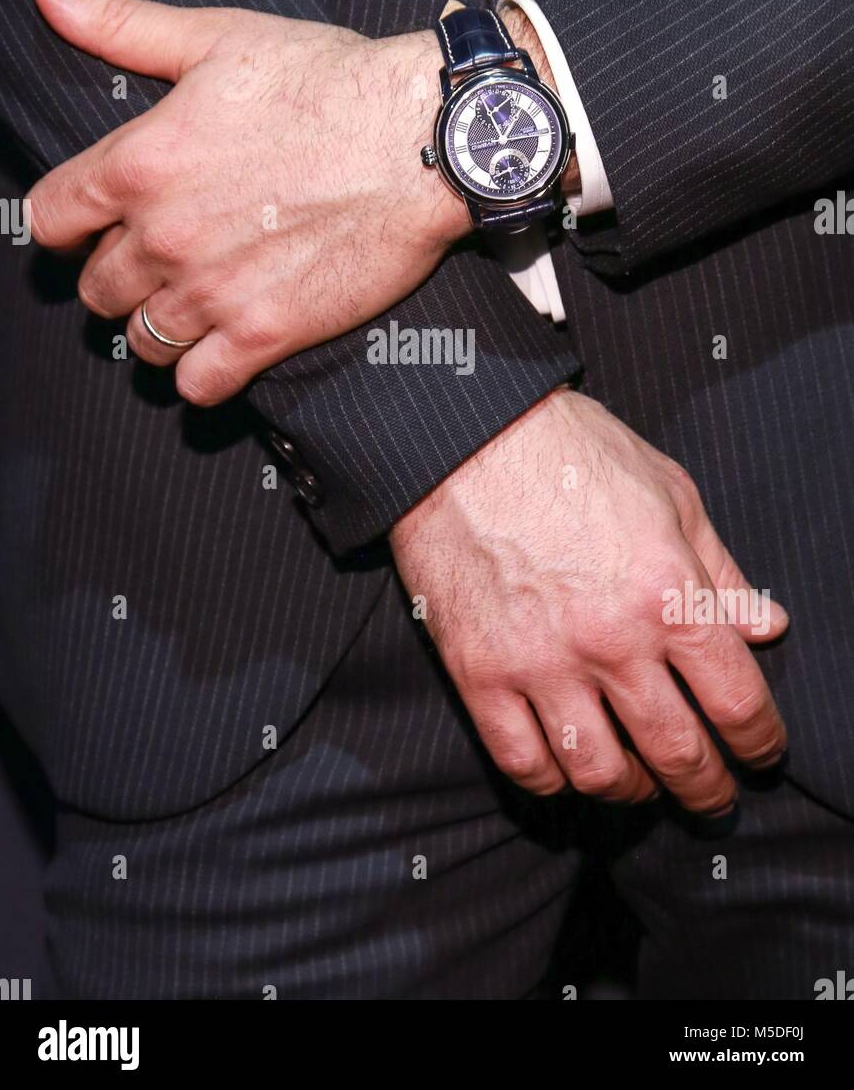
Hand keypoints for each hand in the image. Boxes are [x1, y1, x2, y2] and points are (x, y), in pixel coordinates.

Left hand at [26, 0, 470, 403]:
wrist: (422, 139)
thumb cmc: (327, 83)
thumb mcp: (217, 39)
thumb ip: (122, 24)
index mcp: (139, 164)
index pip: (49, 219)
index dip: (65, 224)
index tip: (90, 224)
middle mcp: (164, 235)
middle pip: (95, 289)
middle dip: (116, 276)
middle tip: (155, 261)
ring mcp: (213, 291)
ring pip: (142, 341)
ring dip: (157, 326)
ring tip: (188, 304)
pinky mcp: (265, 332)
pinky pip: (199, 385)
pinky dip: (200, 374)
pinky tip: (220, 347)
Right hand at [390, 388, 788, 811]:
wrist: (463, 436)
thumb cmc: (573, 452)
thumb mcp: (670, 493)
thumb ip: (720, 569)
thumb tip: (769, 628)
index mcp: (669, 593)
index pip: (737, 702)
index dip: (760, 742)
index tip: (760, 752)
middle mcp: (611, 641)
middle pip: (677, 752)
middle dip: (706, 789)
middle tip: (713, 797)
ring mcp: (540, 663)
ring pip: (600, 772)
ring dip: (631, 793)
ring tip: (640, 787)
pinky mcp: (479, 672)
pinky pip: (522, 760)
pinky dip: (552, 782)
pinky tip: (568, 770)